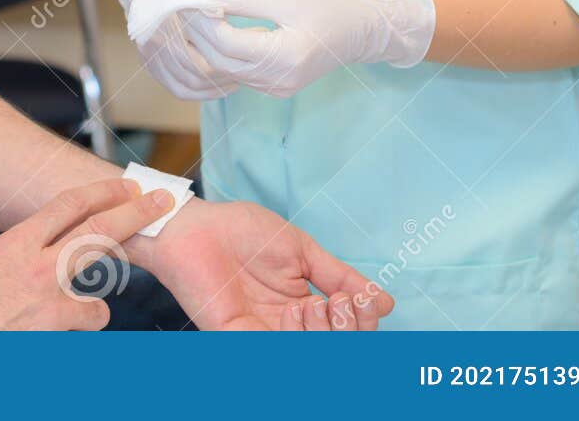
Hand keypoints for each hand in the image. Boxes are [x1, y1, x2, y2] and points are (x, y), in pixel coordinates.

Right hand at [0, 178, 173, 329]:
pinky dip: (73, 336)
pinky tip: (51, 338)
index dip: (102, 192)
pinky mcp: (55, 335)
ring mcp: (50, 305)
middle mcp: (40, 269)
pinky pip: (80, 335)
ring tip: (65, 319)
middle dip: (136, 214)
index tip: (125, 186)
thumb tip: (40, 251)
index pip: (70, 205)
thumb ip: (20, 253)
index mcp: (18, 243)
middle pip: (101, 232)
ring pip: (99, 302)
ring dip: (91, 310)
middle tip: (161, 202)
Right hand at [117, 0, 252, 100]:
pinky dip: (199, 90)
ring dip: (214, 84)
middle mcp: (153, 28)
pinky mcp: (148, 59)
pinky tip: (222, 85)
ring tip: (242, 77)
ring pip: (186, 79)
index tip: (253, 43)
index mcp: (166, 3)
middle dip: (226, 70)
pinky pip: (174, 84)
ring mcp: (147, 46)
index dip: (227, 45)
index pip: (199, 36)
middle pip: (194, 64)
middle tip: (254, 67)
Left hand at [140, 197, 393, 329]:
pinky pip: (272, 352)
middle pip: (331, 347)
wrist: (195, 224)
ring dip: (326, 335)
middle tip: (341, 303)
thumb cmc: (241, 230)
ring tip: (321, 306)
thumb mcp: (301, 251)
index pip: (344, 328)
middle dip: (348, 331)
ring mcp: (262, 333)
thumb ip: (338, 276)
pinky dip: (297, 342)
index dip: (362, 320)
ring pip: (308, 353)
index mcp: (303, 306)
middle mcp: (286, 326)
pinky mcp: (236, 337)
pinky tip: (304, 315)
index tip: (365, 299)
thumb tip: (384, 301)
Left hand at [185, 0, 437, 97]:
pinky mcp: (276, 86)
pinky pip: (240, 73)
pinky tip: (214, 31)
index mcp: (286, 57)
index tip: (185, 1)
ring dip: (207, 45)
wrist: (361, 26)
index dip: (202, 23)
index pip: (227, 45)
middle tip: (181, 8)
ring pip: (228, 71)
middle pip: (222, 62)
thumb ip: (240, 0)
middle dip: (198, 35)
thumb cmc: (326, 4)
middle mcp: (280, 80)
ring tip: (193, 16)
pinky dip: (224, 53)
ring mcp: (278, 88)